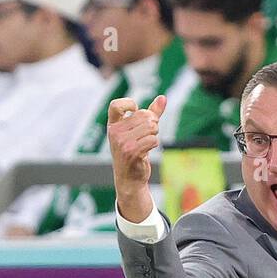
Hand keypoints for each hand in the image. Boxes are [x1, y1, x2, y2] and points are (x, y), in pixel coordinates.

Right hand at [108, 94, 165, 218]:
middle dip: (152, 123)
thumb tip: (163, 98)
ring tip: (147, 143)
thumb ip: (151, 113)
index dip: (129, 104)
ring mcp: (122, 142)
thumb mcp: (139, 131)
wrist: (130, 179)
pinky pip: (152, 139)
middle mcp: (115, 132)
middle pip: (144, 115)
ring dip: (154, 134)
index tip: (135, 112)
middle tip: (148, 135)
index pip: (115, 105)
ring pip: (150, 127)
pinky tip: (148, 150)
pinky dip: (154, 143)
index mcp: (113, 125)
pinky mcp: (131, 152)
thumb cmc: (135, 153)